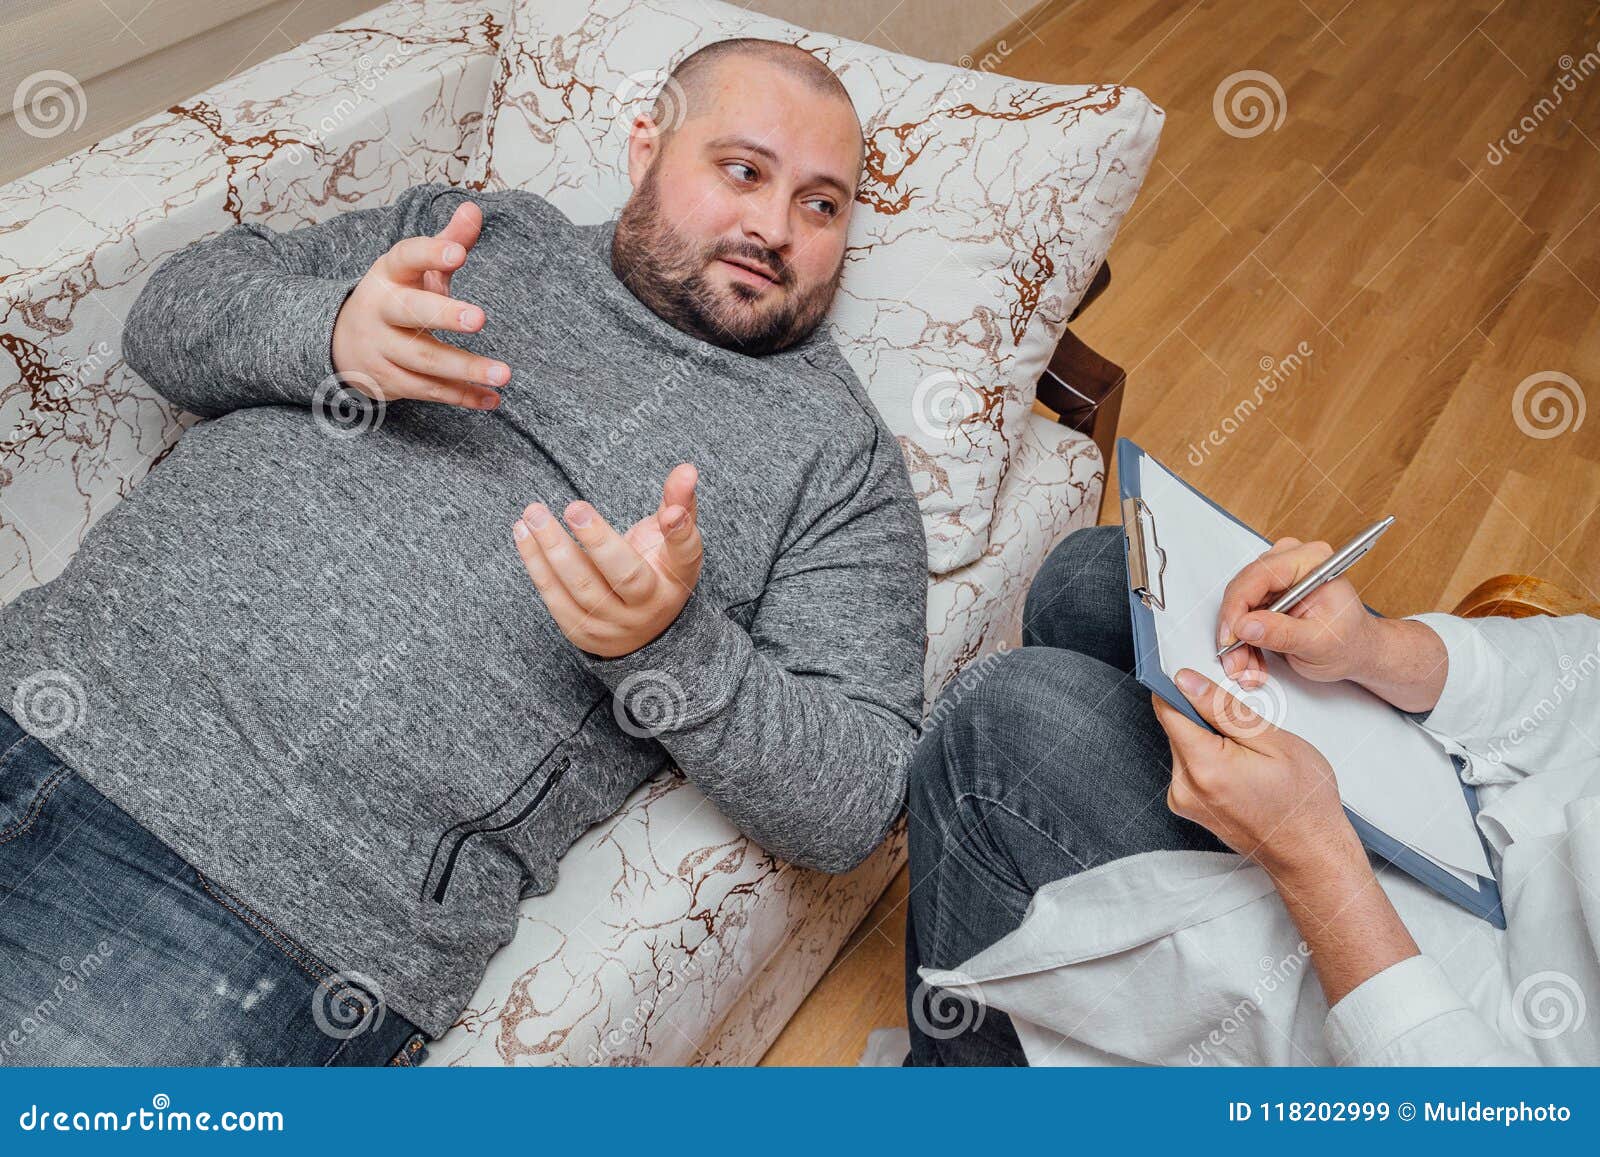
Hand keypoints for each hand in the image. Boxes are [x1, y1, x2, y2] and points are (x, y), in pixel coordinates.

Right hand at [330, 201, 510, 408]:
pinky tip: (491, 399)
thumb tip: (474, 208)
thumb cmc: (395, 298)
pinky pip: (429, 391)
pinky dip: (462, 396)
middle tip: (480, 318)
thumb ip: (447, 242)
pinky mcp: (390, 382)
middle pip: (411, 312)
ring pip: (424, 360)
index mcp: (389, 275)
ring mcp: (382, 349)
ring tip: (504, 373)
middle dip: (445, 315)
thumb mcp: (413, 269)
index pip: (406, 257)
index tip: (458, 253)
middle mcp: (382, 310)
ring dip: (466, 368)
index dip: (430, 254)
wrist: (340, 342)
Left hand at [512, 464, 703, 657]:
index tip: (670, 512)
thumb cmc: (656, 570)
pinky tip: (523, 533)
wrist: (637, 629)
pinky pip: (554, 597)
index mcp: (677, 577)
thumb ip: (678, 503)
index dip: (679, 532)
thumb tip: (687, 468)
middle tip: (574, 507)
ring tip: (534, 513)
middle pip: (625, 576)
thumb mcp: (672, 540)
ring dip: (553, 547)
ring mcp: (614, 623)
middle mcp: (649, 605)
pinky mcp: (581, 631)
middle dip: (598, 541)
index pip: (684, 553)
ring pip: (582, 586)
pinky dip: (535, 563)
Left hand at [1153, 667, 1358, 879]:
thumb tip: (1186, 682)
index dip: (1181, 687)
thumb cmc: (1304, 803)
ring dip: (1209, 738)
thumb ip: (1223, 709)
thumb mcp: (1274, 742)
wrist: (1311, 855)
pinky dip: (1210, 758)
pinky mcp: (1189, 807)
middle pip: (1176, 726)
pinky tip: (1241, 768)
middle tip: (1245, 726)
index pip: (1167, 708)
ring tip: (1248, 752)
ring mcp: (1184, 801)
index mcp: (1204, 767)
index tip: (1198, 678)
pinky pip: (1191, 766)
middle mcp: (1184, 787)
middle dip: (1204, 715)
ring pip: (1184, 745)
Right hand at [1217, 537, 1376, 688]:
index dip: (1238, 606)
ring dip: (1238, 640)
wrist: (1357, 651)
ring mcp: (1278, 577)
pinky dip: (1242, 640)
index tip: (1231, 636)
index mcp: (1313, 562)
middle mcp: (1292, 562)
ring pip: (1238, 605)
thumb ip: (1283, 633)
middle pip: (1243, 589)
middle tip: (1236, 659)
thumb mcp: (1319, 643)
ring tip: (1247, 666)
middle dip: (1235, 629)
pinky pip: (1242, 614)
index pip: (1260, 575)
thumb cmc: (1350, 642)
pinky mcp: (1268, 593)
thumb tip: (1246, 625)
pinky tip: (1251, 659)